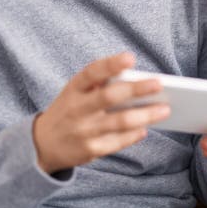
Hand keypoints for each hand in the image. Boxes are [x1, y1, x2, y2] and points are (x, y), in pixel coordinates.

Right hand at [32, 52, 170, 173]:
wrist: (42, 144)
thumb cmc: (69, 110)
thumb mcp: (75, 93)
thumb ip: (99, 86)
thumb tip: (137, 82)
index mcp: (74, 89)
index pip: (92, 73)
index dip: (110, 64)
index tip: (130, 57)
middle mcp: (77, 109)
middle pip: (110, 97)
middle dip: (136, 90)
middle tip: (159, 84)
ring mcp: (83, 131)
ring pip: (120, 122)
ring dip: (146, 115)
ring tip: (165, 109)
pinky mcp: (90, 150)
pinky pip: (118, 142)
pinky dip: (135, 134)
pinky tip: (145, 127)